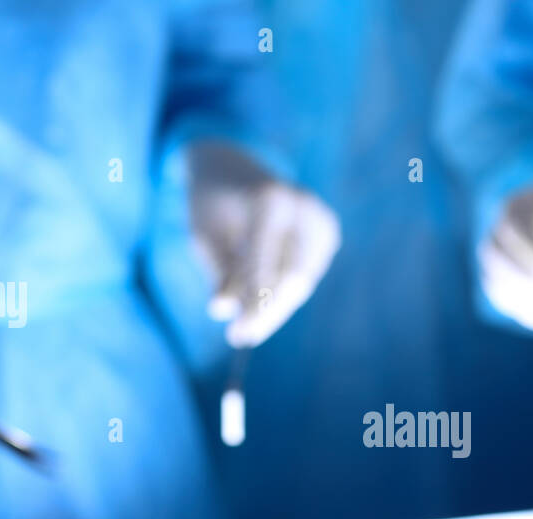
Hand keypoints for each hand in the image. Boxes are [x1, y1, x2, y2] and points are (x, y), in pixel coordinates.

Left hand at [187, 144, 340, 347]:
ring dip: (274, 306)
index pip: (265, 264)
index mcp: (268, 199)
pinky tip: (260, 285)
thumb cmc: (212, 205)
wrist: (233, 168)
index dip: (254, 305)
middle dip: (267, 313)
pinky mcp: (328, 230)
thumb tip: (223, 311)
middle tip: (239, 337)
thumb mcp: (204, 236)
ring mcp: (320, 216)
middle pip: (292, 279)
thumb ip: (218, 273)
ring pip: (301, 282)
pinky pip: (306, 276)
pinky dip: (283, 290)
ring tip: (244, 313)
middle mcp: (303, 205)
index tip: (239, 335)